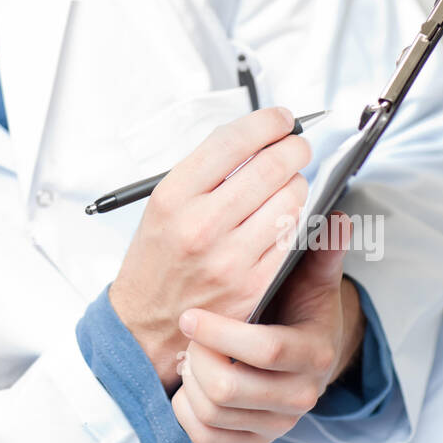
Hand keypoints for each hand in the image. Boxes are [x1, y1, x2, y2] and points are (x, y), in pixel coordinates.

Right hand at [109, 105, 310, 391]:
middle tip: (297, 145)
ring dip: (297, 184)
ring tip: (289, 182)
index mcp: (174, 196)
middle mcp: (200, 224)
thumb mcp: (162, 204)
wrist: (145, 324)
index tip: (280, 119)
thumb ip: (204, 172)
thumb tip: (253, 139)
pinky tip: (285, 214)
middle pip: (269, 167)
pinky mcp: (252, 284)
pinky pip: (291, 237)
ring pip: (289, 200)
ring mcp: (230, 257)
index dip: (266, 123)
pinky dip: (294, 219)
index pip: (232, 142)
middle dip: (293, 148)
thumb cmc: (156, 258)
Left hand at [171, 210, 362, 442]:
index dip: (223, 335)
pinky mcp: (250, 441)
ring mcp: (275, 423)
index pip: (266, 351)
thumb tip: (334, 217)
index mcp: (313, 353)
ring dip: (190, 380)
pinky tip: (191, 382)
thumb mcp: (311, 279)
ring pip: (212, 413)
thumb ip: (320, 249)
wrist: (299, 352)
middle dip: (199, 359)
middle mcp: (298, 395)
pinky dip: (186, 410)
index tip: (191, 315)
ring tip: (191, 352)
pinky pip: (203, 436)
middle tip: (188, 332)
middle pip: (230, 390)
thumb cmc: (296, 308)